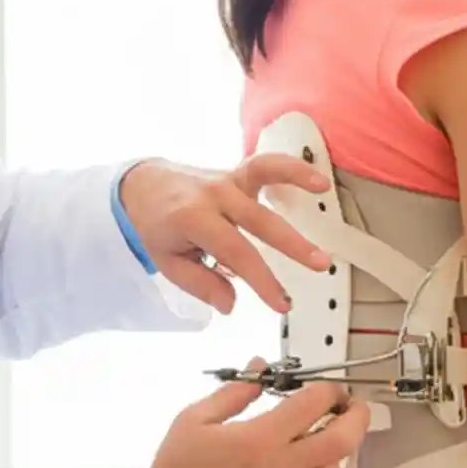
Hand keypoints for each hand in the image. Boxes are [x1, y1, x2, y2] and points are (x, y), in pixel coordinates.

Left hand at [118, 155, 332, 313]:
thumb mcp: (168, 263)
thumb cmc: (158, 227)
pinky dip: (290, 166)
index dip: (262, 279)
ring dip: (296, 183)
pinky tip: (315, 176)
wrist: (142, 188)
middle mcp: (212, 195)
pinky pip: (265, 163)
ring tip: (324, 190)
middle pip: (258, 219)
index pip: (235, 252)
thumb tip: (230, 303)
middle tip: (319, 266)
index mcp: (192, 219)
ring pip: (264, 176)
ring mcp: (226, 180)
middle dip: (291, 244)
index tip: (282, 302)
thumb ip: (200, 284)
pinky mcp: (236, 173)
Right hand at [124, 361, 370, 467]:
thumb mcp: (196, 419)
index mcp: (259, 439)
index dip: (327, 388)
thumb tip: (259, 368)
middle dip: (356, 414)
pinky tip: (313, 466)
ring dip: (339, 446)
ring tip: (328, 434)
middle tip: (351, 405)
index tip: (325, 386)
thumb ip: (234, 392)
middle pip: (342, 437)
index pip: (313, 404)